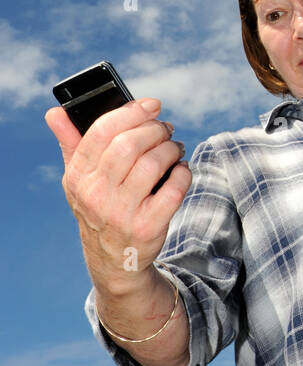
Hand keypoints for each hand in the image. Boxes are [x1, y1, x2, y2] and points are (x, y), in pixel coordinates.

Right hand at [44, 98, 190, 287]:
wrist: (114, 260)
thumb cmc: (99, 208)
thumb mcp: (79, 181)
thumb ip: (70, 144)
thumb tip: (56, 113)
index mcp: (78, 177)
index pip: (101, 131)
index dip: (131, 111)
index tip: (151, 105)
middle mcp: (96, 195)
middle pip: (130, 144)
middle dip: (155, 130)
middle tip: (166, 129)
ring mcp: (122, 213)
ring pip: (153, 163)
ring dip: (171, 149)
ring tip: (174, 148)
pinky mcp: (147, 227)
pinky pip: (174, 189)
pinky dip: (183, 173)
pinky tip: (180, 169)